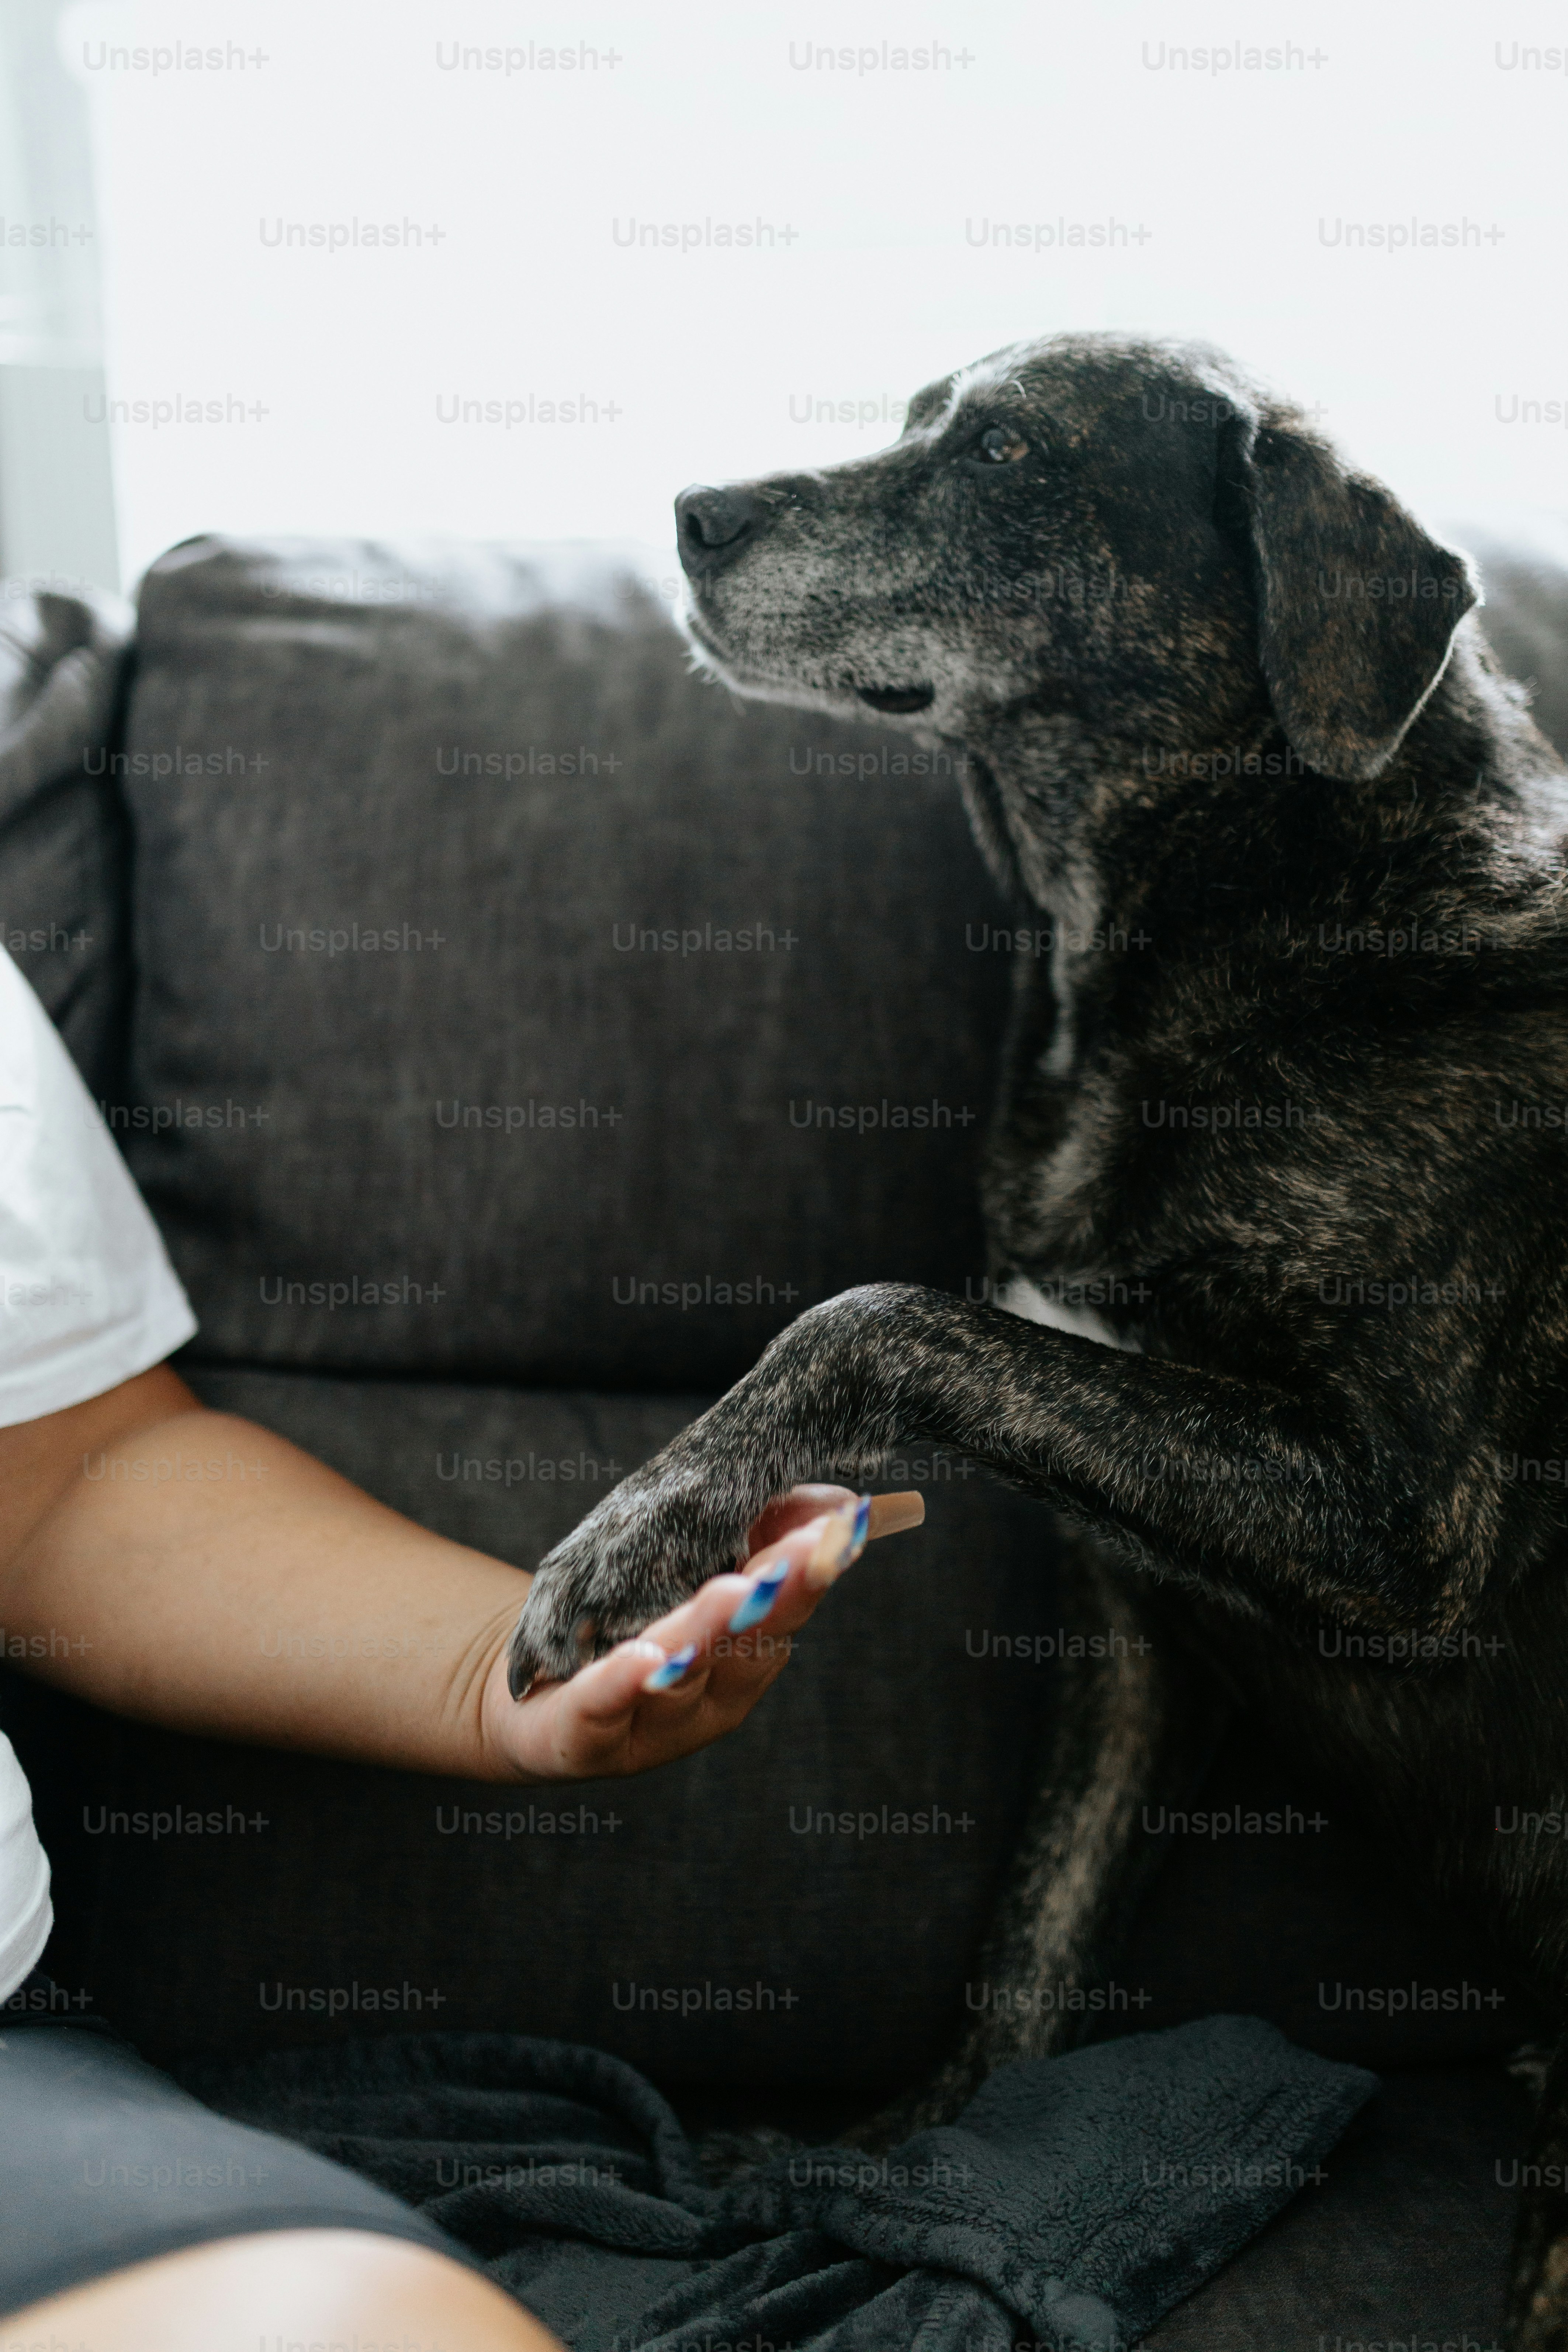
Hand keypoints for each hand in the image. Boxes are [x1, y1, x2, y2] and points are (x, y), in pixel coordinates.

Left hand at [475, 1487, 922, 1779]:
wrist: (536, 1690)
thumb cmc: (629, 1623)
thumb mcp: (697, 1568)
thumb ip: (765, 1533)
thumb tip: (838, 1504)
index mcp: (742, 1657)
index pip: (784, 1611)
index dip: (810, 1572)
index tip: (839, 1528)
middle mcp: (707, 1697)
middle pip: (743, 1649)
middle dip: (770, 1600)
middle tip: (798, 1555)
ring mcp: (648, 1722)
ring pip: (680, 1678)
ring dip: (703, 1634)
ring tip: (728, 1594)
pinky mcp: (582, 1736)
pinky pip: (602, 1709)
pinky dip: (620, 1684)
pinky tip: (639, 1659)